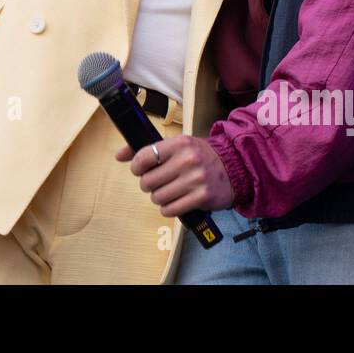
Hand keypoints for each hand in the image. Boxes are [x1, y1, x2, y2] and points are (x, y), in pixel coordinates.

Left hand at [115, 134, 233, 216]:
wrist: (234, 168)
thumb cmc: (200, 157)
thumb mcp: (178, 146)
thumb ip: (149, 150)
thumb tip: (119, 155)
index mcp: (180, 143)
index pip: (145, 156)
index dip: (136, 167)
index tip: (139, 170)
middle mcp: (187, 160)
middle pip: (148, 181)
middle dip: (148, 185)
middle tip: (156, 183)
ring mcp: (195, 179)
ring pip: (158, 197)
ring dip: (159, 198)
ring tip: (167, 192)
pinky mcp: (202, 197)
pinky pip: (171, 209)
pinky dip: (168, 208)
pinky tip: (174, 202)